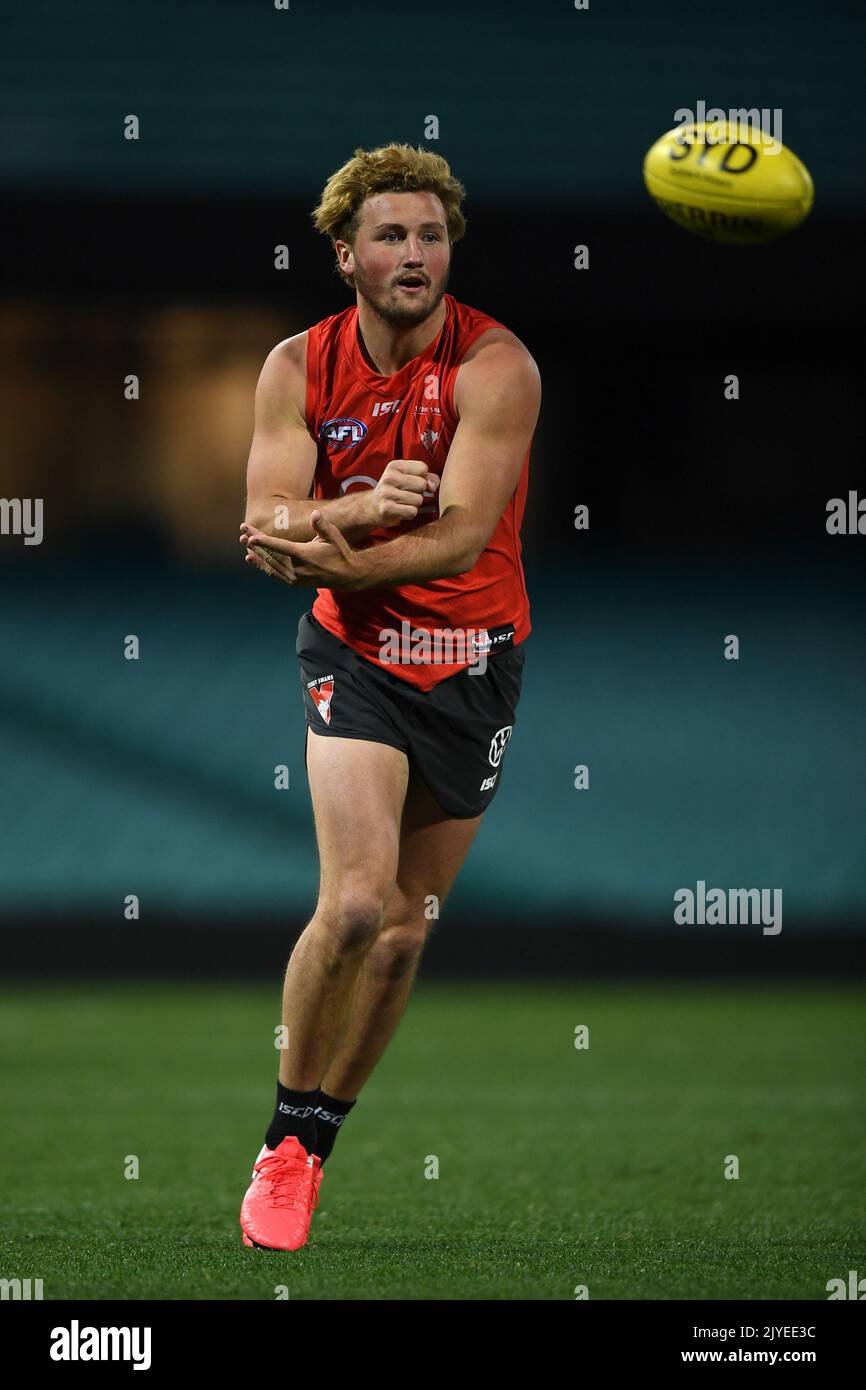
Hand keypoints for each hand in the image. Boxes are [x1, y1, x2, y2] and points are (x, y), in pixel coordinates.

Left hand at [240, 513, 364, 589]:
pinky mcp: (294, 582)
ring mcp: (294, 577)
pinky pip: (274, 572)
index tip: (250, 536)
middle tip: (244, 529)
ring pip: (270, 564)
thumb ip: (322, 525)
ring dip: (256, 552)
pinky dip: (262, 565)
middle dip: (256, 541)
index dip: (264, 542)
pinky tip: (252, 558)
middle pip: (271, 554)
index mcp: (304, 556)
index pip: (280, 547)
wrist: (346, 575)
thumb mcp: (333, 537)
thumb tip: (316, 514)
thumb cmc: (339, 551)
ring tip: (243, 541)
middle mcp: (297, 569)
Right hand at [363, 459, 438, 527]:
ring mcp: (387, 493)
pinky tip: (402, 510)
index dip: (424, 477)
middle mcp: (389, 477)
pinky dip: (410, 513)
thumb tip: (432, 486)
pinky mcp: (387, 508)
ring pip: (418, 500)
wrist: (373, 507)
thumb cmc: (396, 490)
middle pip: (422, 484)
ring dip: (415, 504)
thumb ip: (427, 477)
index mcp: (395, 466)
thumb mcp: (409, 477)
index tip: (414, 482)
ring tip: (404, 502)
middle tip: (408, 493)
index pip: (423, 467)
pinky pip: (412, 511)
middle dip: (420, 492)